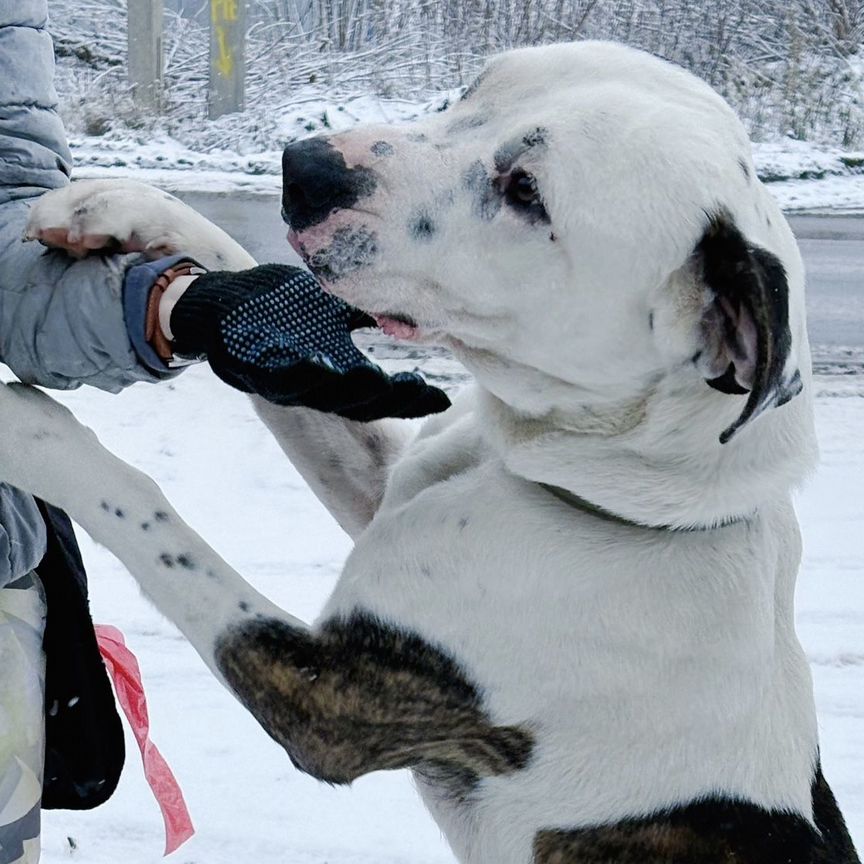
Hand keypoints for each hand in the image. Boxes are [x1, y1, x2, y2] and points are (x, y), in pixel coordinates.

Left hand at [166, 264, 449, 421]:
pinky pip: (274, 376)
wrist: (221, 302)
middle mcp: (315, 384)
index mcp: (339, 373)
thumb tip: (411, 306)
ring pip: (319, 396)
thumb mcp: (331, 305)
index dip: (411, 403)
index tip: (441, 398)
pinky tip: (316, 360)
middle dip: (387, 399)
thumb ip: (364, 310)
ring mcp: (282, 380)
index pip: (381, 397)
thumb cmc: (279, 307)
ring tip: (373, 377)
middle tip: (414, 388)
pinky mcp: (250, 368)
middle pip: (357, 405)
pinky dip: (296, 371)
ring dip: (346, 389)